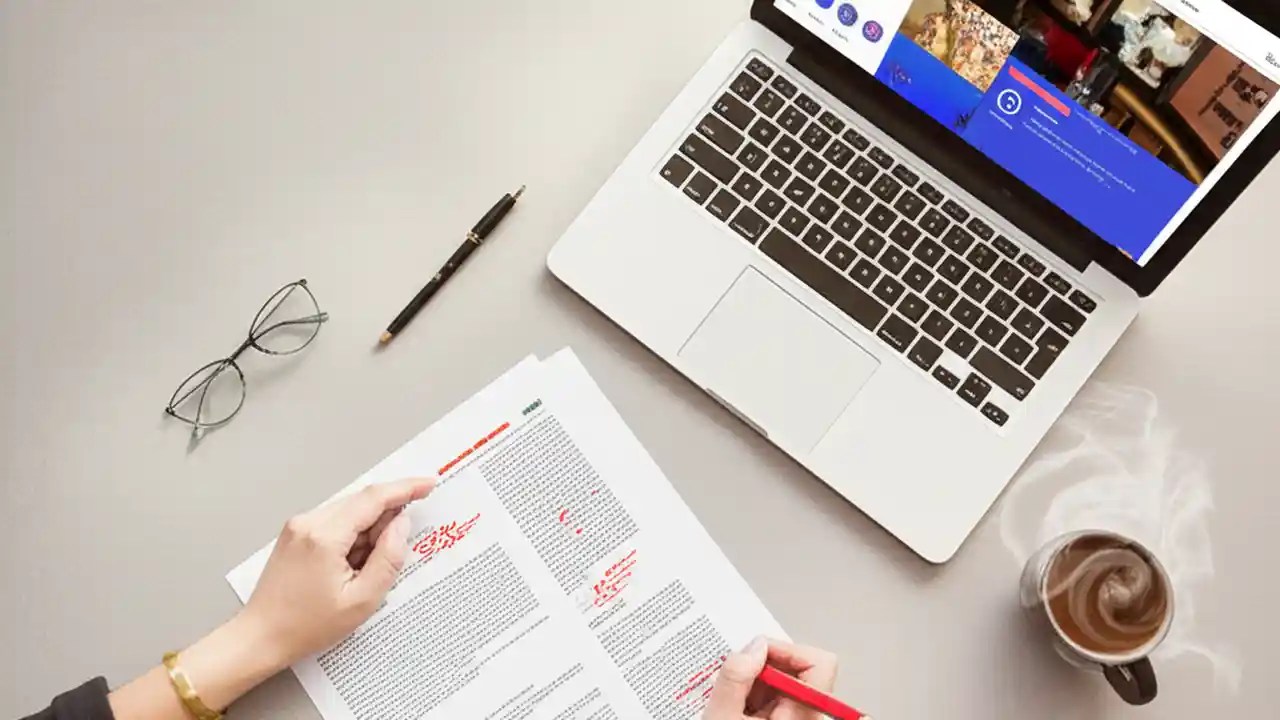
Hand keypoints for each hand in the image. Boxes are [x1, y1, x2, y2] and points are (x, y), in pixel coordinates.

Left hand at [240, 477, 435, 667]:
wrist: (261, 636)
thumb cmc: (308, 626)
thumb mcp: (362, 600)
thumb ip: (389, 557)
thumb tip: (401, 524)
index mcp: (325, 536)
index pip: (373, 498)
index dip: (405, 488)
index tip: (428, 485)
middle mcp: (309, 522)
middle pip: (361, 502)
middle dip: (386, 519)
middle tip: (394, 552)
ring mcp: (298, 525)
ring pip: (349, 511)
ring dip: (367, 530)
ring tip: (363, 570)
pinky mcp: (295, 533)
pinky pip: (334, 521)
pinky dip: (351, 536)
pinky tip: (349, 565)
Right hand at [704, 638, 838, 719]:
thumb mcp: (722, 719)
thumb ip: (735, 679)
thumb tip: (751, 648)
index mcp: (802, 716)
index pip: (819, 664)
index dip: (788, 650)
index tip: (759, 651)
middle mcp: (806, 716)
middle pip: (800, 668)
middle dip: (765, 663)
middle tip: (739, 670)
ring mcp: (795, 718)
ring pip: (786, 680)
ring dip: (757, 678)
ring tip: (733, 692)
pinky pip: (776, 695)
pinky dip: (754, 691)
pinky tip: (735, 702)